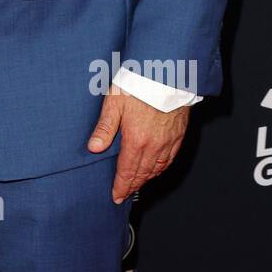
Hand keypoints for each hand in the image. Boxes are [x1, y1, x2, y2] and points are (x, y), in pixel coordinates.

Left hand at [87, 83, 190, 202]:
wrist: (167, 75)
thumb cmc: (139, 85)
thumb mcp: (114, 103)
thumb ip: (104, 128)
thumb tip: (93, 148)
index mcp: (136, 140)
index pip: (127, 171)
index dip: (121, 186)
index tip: (116, 196)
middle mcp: (154, 145)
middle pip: (142, 173)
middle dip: (132, 186)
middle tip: (125, 195)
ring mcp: (168, 141)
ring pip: (157, 168)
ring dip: (146, 178)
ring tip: (138, 184)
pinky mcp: (178, 135)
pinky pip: (170, 159)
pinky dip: (161, 168)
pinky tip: (157, 169)